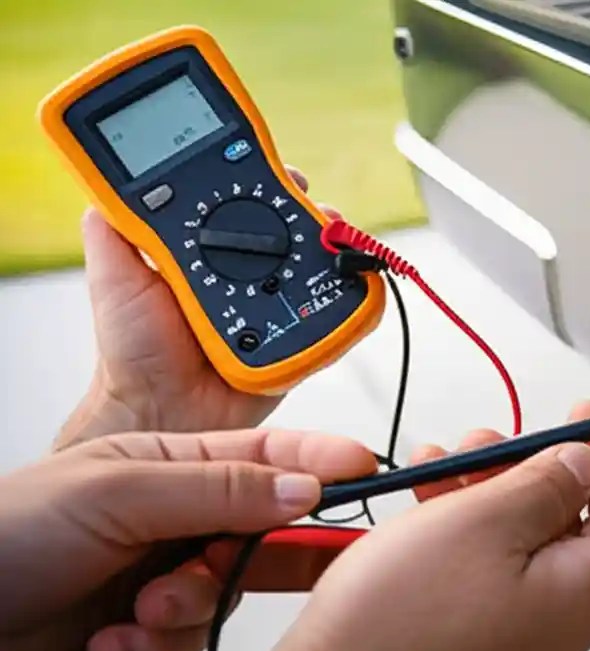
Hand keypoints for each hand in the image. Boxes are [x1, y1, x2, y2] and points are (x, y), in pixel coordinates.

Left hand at [0, 427, 375, 650]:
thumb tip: (304, 487)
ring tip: (108, 635)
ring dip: (162, 639)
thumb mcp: (114, 493)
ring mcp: (151, 597)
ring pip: (216, 623)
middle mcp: (166, 534)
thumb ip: (218, 489)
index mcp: (166, 474)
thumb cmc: (2, 541)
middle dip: (215, 584)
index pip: (266, 462)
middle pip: (253, 555)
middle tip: (175, 589)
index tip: (368, 471)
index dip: (321, 466)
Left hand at [53, 169, 340, 450]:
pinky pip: (330, 310)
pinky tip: (346, 280)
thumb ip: (111, 231)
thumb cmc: (133, 353)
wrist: (164, 411)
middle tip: (309, 205)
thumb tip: (110, 185)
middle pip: (287, 225)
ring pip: (315, 262)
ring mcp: (273, 302)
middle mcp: (243, 271)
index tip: (272, 168)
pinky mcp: (297, 334)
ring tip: (331, 242)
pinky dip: (344, 294)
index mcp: (203, 250)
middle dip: (305, 207)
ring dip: (330, 245)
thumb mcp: (111, 279)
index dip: (258, 179)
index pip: (238, 201)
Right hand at [220, 402, 589, 650]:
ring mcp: (519, 638)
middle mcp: (562, 625)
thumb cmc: (399, 623)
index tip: (587, 421)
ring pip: (525, 543)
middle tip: (492, 443)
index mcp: (584, 596)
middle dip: (534, 470)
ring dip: (491, 492)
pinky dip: (466, 529)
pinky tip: (428, 502)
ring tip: (445, 465)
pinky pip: (490, 572)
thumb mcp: (483, 519)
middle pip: (576, 526)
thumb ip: (547, 483)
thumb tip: (586, 461)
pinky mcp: (477, 642)